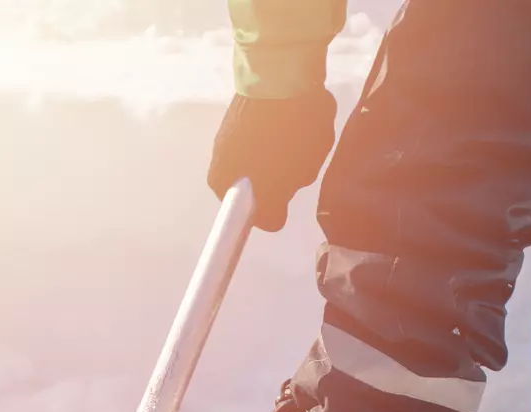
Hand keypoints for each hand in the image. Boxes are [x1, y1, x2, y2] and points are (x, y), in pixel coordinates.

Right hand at [208, 90, 337, 231]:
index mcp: (222, 178)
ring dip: (301, 150)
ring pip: (281, 156)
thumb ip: (271, 212)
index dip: (272, 203)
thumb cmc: (277, 135)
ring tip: (308, 132)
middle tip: (301, 158)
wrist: (281, 70)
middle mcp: (225, 157)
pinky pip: (286, 130)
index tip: (285, 188)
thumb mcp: (277, 184)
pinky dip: (301, 128)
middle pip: (268, 183)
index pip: (249, 210)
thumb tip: (271, 223)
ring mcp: (241, 132)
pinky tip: (308, 115)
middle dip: (291, 173)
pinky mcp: (261, 110)